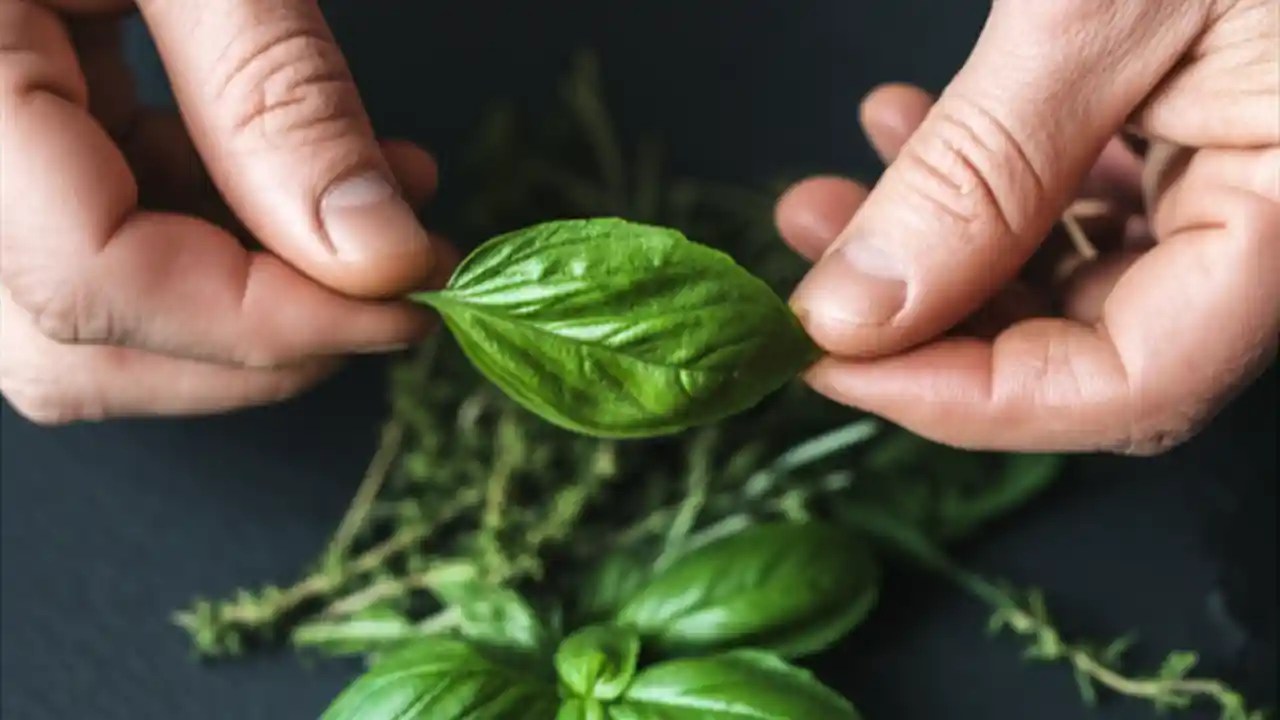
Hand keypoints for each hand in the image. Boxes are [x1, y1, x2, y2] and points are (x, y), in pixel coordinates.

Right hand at [1, 0, 452, 423]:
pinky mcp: (17, 149)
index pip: (86, 282)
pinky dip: (220, 228)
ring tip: (385, 215)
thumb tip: (375, 254)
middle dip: (264, 336)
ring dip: (259, 286)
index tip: (405, 304)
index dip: (265, 320)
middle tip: (397, 288)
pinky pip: (99, 236)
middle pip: (73, 340)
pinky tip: (317, 183)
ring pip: (93, 308)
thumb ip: (274, 93)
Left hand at [777, 0, 1277, 453]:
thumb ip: (983, 173)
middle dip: (925, 318)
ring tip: (831, 198)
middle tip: (809, 271)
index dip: (959, 400)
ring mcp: (1253, 174)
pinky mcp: (1215, 126)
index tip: (822, 362)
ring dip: (939, 251)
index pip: (1129, 387)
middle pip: (1091, 347)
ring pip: (1079, 278)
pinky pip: (1098, 200)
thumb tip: (854, 315)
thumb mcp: (1102, 4)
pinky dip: (993, 188)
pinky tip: (911, 137)